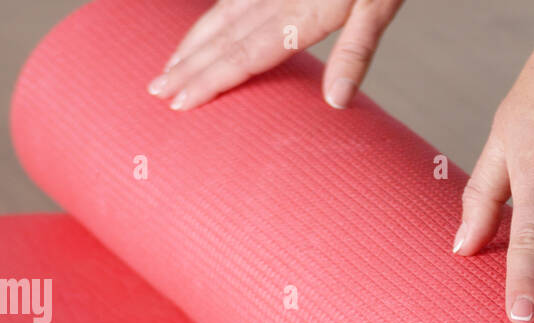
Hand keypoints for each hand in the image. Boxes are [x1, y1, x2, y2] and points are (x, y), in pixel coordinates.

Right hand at [148, 0, 404, 110]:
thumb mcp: (378, 7)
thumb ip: (356, 52)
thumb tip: (335, 102)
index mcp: (303, 12)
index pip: (246, 54)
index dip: (211, 80)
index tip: (180, 103)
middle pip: (224, 36)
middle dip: (187, 65)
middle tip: (155, 91)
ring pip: (223, 13)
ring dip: (193, 42)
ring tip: (168, 66)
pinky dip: (214, 16)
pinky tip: (203, 30)